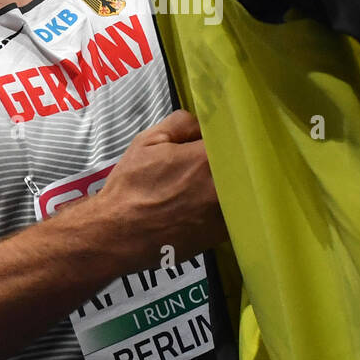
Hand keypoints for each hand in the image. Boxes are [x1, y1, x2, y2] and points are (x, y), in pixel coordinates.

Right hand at [94, 109, 227, 268]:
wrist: (116, 234)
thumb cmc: (130, 186)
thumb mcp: (147, 141)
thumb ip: (181, 124)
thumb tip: (204, 128)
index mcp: (205, 159)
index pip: (233, 139)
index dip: (227, 138)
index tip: (219, 140)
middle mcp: (221, 187)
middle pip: (243, 167)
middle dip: (231, 161)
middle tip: (212, 163)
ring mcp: (223, 214)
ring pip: (242, 191)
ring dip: (234, 185)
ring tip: (207, 185)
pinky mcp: (220, 236)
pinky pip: (235, 214)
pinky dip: (228, 207)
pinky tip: (207, 205)